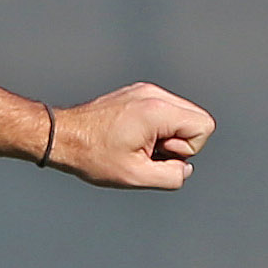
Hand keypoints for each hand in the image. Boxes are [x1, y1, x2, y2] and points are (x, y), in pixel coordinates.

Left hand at [50, 82, 214, 189]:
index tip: (158, 153)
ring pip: (181, 116)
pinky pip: (164, 113)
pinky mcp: (137, 94)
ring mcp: (145, 91)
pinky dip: (155, 129)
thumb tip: (185, 168)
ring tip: (137, 144)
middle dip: (178, 142)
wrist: (63, 136)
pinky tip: (131, 137)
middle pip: (196, 119)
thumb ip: (172, 176)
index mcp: (157, 110)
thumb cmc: (94, 155)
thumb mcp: (136, 176)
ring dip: (166, 136)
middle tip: (146, 150)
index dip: (187, 149)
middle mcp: (154, 94)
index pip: (204, 126)